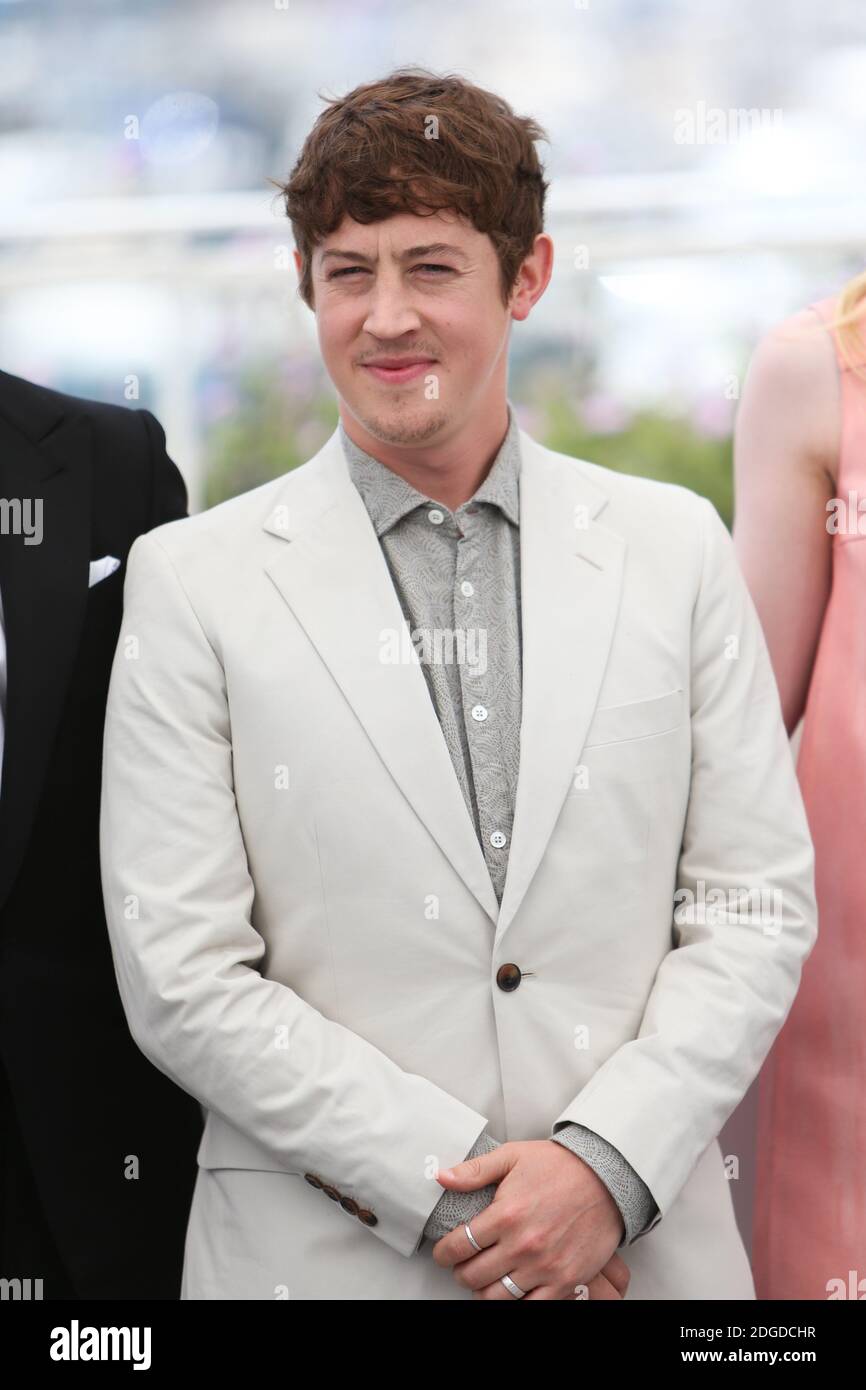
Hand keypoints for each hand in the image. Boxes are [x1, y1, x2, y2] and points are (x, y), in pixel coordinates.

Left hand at [431, 1138, 629, 1299]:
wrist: (606, 1177)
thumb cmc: (559, 1166)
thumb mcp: (512, 1156)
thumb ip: (474, 1171)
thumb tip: (442, 1177)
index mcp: (505, 1215)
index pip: (459, 1246)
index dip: (444, 1253)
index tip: (443, 1253)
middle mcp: (523, 1245)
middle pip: (474, 1276)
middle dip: (461, 1272)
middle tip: (462, 1266)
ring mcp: (545, 1267)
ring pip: (498, 1297)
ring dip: (484, 1291)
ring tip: (484, 1280)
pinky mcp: (567, 1280)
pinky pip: (533, 1306)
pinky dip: (518, 1302)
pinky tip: (513, 1290)